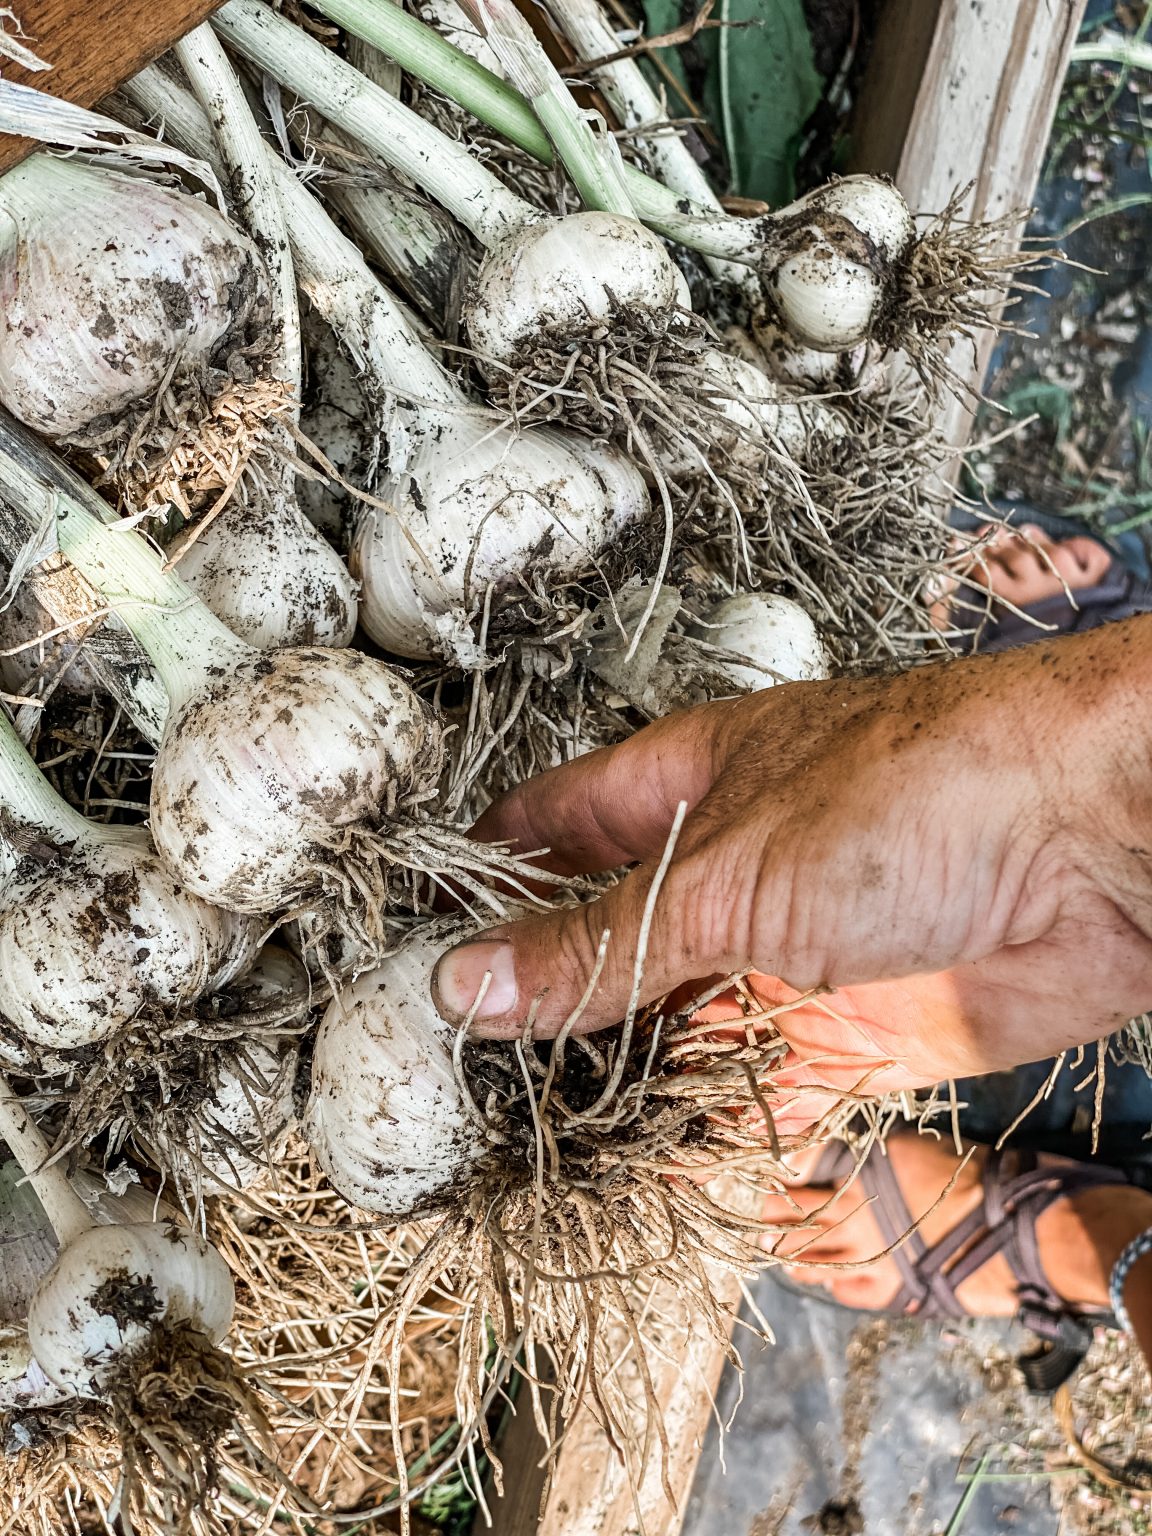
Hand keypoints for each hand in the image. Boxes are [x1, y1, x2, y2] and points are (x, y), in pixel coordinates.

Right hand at [432, 618, 1151, 1112]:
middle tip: (447, 1093)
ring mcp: (776, 951)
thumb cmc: (910, 795)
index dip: (472, 892)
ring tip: (519, 1152)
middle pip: (599, 944)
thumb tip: (460, 986)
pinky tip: (637, 1172)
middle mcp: (717, 867)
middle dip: (535, 1010)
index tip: (397, 965)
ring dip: (611, 1082)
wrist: (1103, 847)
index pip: (541, 834)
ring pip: (666, 1025)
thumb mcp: (725, 872)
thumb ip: (598, 945)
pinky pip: (747, 1088)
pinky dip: (698, 1129)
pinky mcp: (842, 1031)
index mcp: (672, 787)